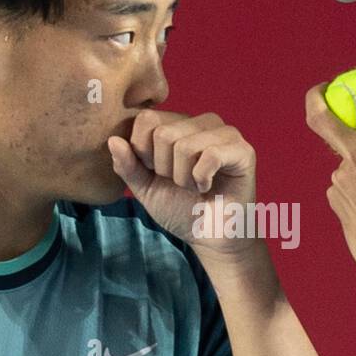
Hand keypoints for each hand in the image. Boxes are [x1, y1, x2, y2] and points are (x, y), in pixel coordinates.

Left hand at [108, 109, 258, 260]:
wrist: (209, 237)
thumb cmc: (180, 209)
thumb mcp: (144, 187)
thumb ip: (127, 165)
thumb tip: (113, 140)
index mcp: (178, 124)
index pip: (146, 118)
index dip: (143, 151)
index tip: (157, 173)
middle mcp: (202, 122)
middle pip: (163, 133)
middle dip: (164, 168)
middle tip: (179, 183)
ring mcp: (225, 133)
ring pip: (184, 145)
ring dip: (183, 177)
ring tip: (194, 186)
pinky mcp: (242, 151)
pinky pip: (210, 155)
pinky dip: (202, 179)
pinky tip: (207, 186)